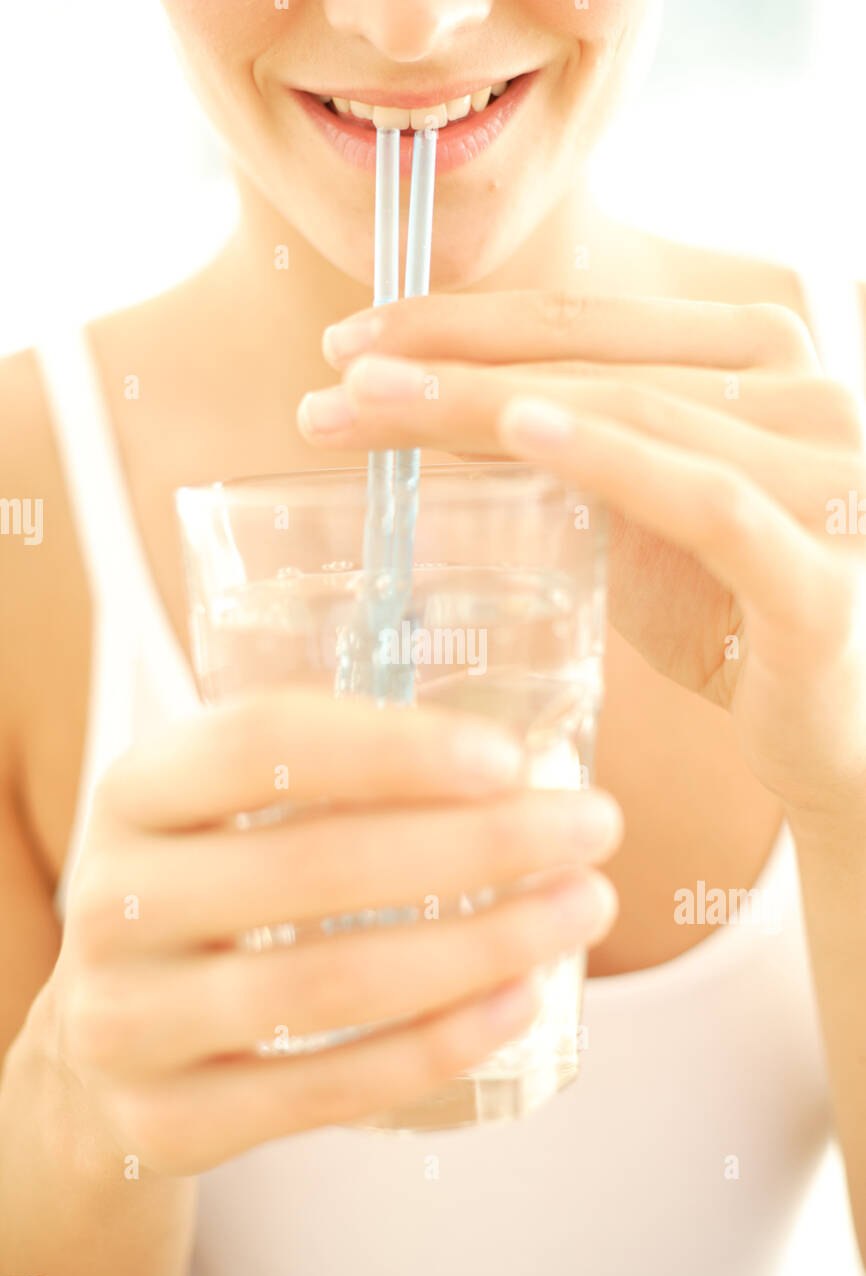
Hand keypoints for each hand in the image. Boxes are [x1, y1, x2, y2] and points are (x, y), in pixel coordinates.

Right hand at [48, 688, 619, 1173]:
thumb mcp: (225, 808)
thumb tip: (514, 762)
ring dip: (482, 944)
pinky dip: (437, 1044)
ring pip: (330, 983)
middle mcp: (111, 901)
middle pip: (314, 865)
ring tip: (584, 908)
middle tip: (594, 827)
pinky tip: (521, 1000)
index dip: (391, 748)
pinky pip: (323, 1089)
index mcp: (133, 791)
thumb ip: (326, 772)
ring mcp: (128, 1022)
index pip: (260, 745)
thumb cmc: (213, 888)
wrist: (109, 1035)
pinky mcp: (168, 1121)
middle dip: (480, 844)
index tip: (512, 759)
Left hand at [300, 291, 865, 819]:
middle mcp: (811, 393)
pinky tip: (518, 432)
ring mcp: (830, 476)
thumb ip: (576, 457)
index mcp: (765, 361)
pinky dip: (611, 462)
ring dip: (487, 402)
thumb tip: (444, 415)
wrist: (848, 735)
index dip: (469, 319)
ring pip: (636, 412)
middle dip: (452, 359)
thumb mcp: (646, 519)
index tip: (359, 339)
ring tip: (373, 406)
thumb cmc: (740, 620)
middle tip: (335, 373)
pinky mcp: (821, 575)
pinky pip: (707, 503)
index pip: (592, 318)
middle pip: (598, 357)